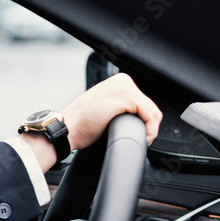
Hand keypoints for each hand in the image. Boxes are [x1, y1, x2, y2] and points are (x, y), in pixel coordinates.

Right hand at [22, 73, 161, 171]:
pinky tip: (140, 139)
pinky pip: (150, 117)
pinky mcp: (127, 98)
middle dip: (146, 126)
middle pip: (150, 107)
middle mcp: (122, 80)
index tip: (133, 133)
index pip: (143, 103)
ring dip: (149, 130)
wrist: (67, 129)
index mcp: (117, 81)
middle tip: (134, 139)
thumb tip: (134, 117)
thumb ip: (117, 106)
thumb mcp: (102, 108)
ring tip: (137, 140)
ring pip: (153, 113)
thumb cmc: (79, 124)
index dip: (142, 121)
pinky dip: (149, 132)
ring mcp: (125, 87)